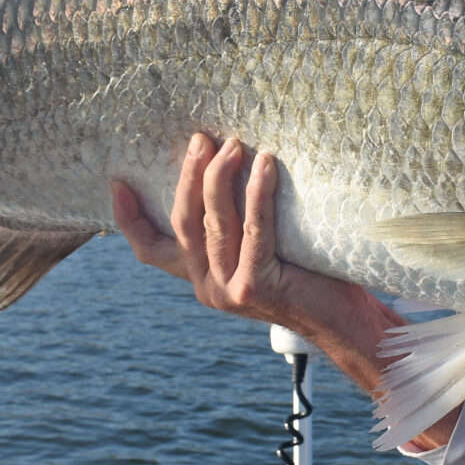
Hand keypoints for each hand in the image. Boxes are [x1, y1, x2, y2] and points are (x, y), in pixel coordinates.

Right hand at [110, 133, 457, 448]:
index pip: (152, 250)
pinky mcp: (257, 288)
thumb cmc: (312, 278)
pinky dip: (257, 194)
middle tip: (202, 139)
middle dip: (188, 177)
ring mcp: (230, 291)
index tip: (117, 182)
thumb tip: (231, 163)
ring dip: (220, 179)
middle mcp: (209, 288)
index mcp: (203, 280)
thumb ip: (241, 228)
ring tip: (232, 144)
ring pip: (213, 224)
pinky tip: (266, 165)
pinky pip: (254, 230)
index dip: (129, 218)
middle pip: (182, 223)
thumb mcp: (265, 251)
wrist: (346, 324)